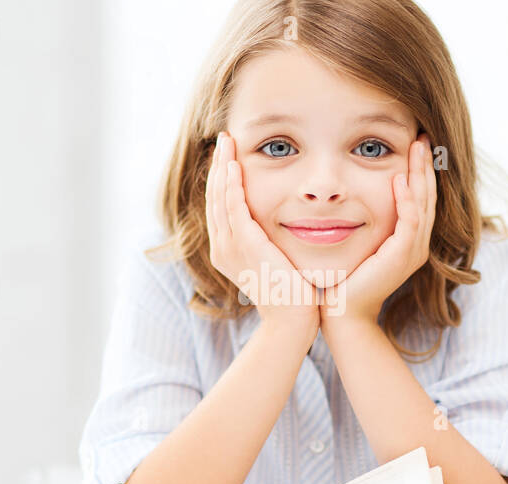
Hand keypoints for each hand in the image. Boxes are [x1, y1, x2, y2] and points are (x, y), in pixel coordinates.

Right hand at [206, 131, 320, 334]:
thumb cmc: (293, 295)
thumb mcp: (275, 262)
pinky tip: (233, 165)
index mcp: (227, 251)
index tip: (227, 156)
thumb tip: (278, 227)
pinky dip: (231, 184)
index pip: (219, 206)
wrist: (294, 320)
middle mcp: (222, 247)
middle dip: (217, 166)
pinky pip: (233, 206)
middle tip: (223, 139)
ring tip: (226, 142)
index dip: (221, 179)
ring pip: (219, 197)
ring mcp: (230, 246)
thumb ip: (269, 242)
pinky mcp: (245, 244)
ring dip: (221, 166)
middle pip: (213, 197)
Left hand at [322, 134, 436, 325]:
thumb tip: (350, 194)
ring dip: (420, 175)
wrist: (342, 311)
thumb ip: (364, 219)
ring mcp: (412, 251)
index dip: (420, 171)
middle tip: (423, 137)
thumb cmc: (344, 277)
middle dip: (425, 166)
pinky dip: (407, 200)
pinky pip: (409, 222)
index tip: (415, 143)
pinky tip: (401, 180)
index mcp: (408, 240)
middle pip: (427, 197)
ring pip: (423, 205)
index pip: (420, 198)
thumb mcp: (359, 241)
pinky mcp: (401, 256)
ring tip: (418, 148)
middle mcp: (416, 244)